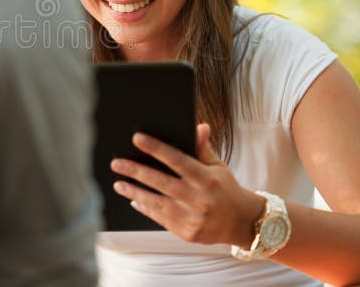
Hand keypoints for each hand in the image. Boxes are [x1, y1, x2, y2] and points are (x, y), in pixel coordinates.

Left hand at [110, 123, 265, 245]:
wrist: (242, 223)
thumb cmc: (226, 189)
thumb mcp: (218, 167)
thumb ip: (203, 148)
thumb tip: (199, 126)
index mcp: (207, 178)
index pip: (177, 159)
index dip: (156, 148)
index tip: (137, 138)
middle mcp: (199, 199)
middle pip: (161, 182)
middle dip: (135, 171)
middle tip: (116, 163)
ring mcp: (192, 218)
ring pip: (156, 203)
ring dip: (134, 192)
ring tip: (119, 184)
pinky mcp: (187, 233)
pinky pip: (160, 219)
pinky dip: (146, 208)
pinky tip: (134, 199)